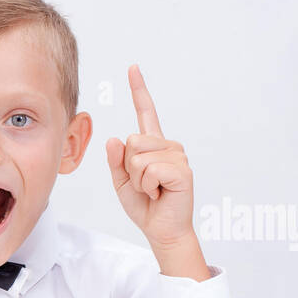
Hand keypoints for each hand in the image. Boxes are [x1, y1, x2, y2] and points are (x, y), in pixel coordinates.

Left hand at [105, 65, 208, 278]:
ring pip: (138, 157)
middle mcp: (168, 145)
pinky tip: (160, 193)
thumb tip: (115, 139)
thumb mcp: (122, 182)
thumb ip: (116, 161)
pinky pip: (150, 170)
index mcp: (152, 145)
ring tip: (153, 190)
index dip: (139, 90)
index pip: (145, 112)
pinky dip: (148, 186)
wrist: (161, 229)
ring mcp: (177, 155)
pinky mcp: (182, 170)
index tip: (132, 68)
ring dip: (139, 180)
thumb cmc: (144, 205)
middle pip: (132, 142)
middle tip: (145, 185)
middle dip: (129, 168)